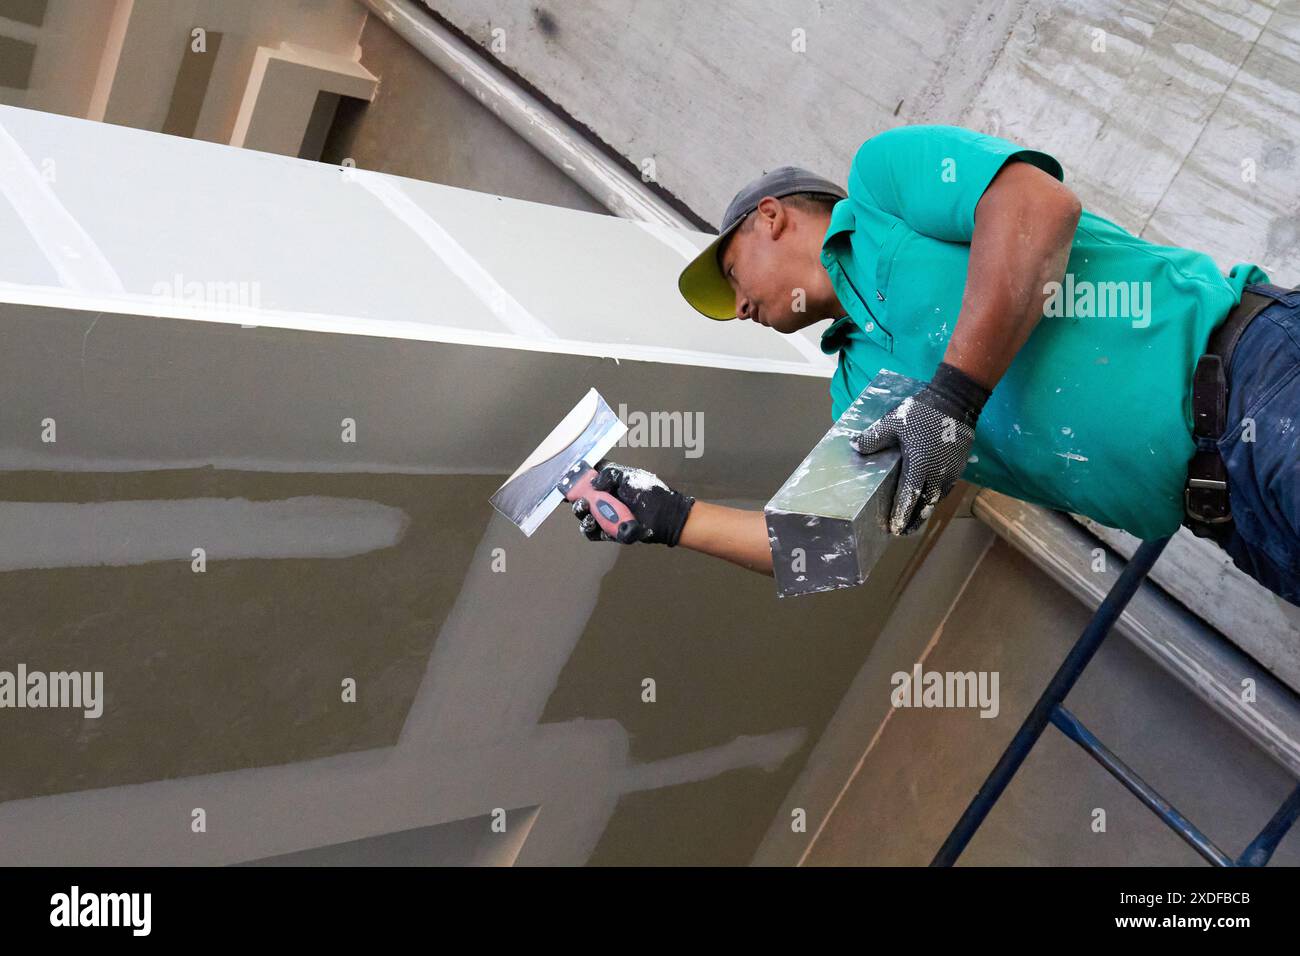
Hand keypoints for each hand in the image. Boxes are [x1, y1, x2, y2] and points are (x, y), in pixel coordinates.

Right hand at [570, 460, 694, 545]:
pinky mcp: (610, 532)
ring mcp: (607, 516)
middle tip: (580, 500)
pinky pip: (593, 533)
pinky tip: (592, 523)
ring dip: (581, 514)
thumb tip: (593, 482)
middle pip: (581, 500)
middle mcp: (605, 500)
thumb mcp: (630, 477)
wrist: (666, 515)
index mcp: (609, 484)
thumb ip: (610, 475)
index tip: (569, 480)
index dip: (576, 480)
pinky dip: (590, 529)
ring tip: (586, 511)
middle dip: (576, 500)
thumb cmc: (650, 493)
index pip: (587, 481)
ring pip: (585, 517)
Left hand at [851, 363, 988, 534]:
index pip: (908, 498)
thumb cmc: (922, 412)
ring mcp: (950, 472)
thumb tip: (854, 447)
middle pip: (925, 505)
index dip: (901, 515)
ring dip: (924, 511)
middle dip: (913, 520)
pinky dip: (935, 498)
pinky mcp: (958, 467)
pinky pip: (945, 489)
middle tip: (902, 532)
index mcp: (919, 465)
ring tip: (913, 521)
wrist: (955, 402)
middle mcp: (937, 474)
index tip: (893, 529)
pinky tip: (928, 499)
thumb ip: (873, 438)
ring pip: (936, 499)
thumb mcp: (893, 422)